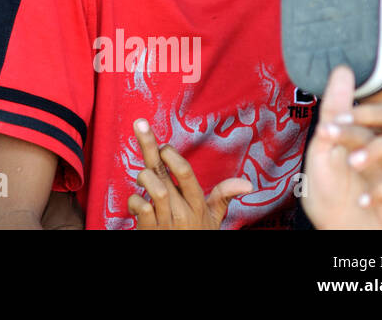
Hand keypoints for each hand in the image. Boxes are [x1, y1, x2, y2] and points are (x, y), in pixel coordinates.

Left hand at [126, 118, 251, 228]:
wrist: (183, 258)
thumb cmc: (197, 235)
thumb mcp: (213, 219)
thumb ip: (224, 197)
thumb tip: (247, 183)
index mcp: (197, 204)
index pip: (186, 173)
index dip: (172, 155)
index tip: (163, 143)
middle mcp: (181, 210)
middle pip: (162, 173)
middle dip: (149, 145)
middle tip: (139, 124)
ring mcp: (164, 220)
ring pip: (152, 188)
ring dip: (143, 177)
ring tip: (142, 176)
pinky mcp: (149, 229)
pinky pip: (138, 206)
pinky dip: (133, 199)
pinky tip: (136, 201)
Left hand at [302, 66, 381, 229]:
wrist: (333, 228)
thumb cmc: (328, 188)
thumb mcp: (322, 147)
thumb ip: (333, 110)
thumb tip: (343, 69)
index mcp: (367, 136)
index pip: (379, 109)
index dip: (362, 109)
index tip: (335, 118)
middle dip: (373, 120)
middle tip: (341, 134)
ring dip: (380, 149)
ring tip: (353, 164)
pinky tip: (361, 199)